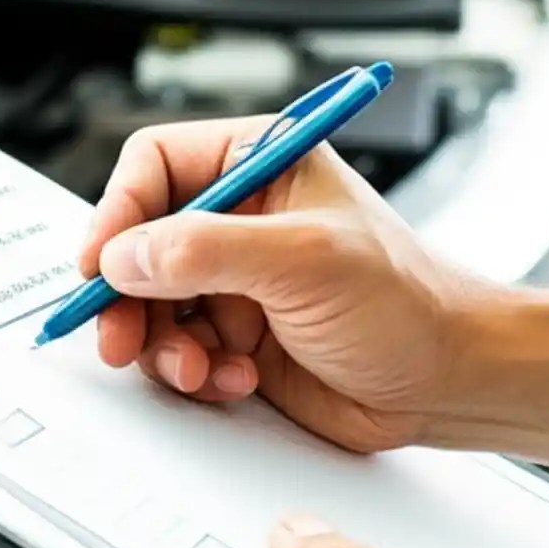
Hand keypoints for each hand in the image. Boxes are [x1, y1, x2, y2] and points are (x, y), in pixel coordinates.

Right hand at [80, 115, 477, 451]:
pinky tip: (235, 380)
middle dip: (126, 295)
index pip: (153, 165)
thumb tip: (126, 256)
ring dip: (160, 343)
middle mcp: (237, 218)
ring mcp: (231, 280)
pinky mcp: (232, 335)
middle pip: (138, 241)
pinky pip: (175, 349)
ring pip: (147, 303)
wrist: (446, 383)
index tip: (102, 262)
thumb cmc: (407, 303)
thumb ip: (207, 250)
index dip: (118, 212)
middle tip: (117, 334)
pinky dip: (192, 372)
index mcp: (258, 164)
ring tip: (198, 368)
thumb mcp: (305, 261)